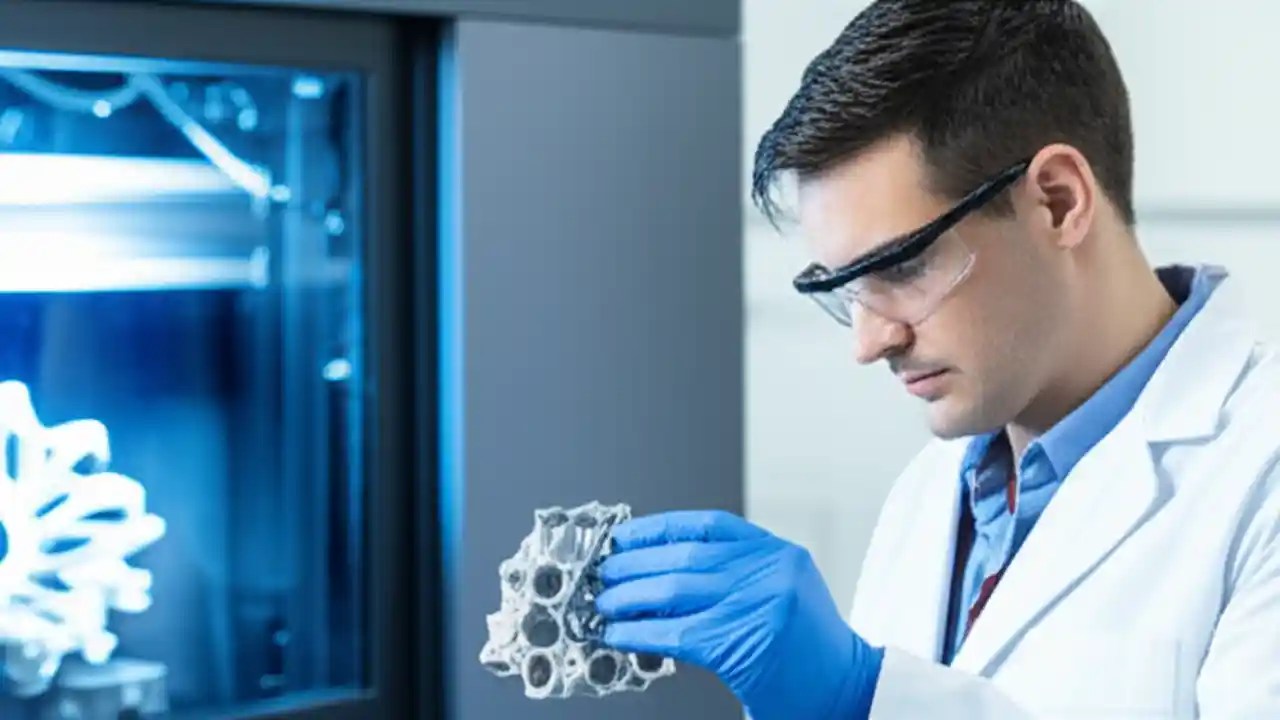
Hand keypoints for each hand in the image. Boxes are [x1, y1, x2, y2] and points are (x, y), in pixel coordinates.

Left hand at [595, 510, 882, 719]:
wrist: (847, 692)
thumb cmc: (809, 650)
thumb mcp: (784, 590)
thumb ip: (738, 572)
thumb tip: (661, 569)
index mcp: (779, 553)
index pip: (709, 526)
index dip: (660, 528)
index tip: (626, 535)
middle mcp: (770, 571)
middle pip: (684, 557)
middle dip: (635, 565)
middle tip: (604, 573)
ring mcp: (756, 605)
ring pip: (672, 591)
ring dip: (628, 597)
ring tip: (603, 603)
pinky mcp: (739, 643)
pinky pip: (673, 632)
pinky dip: (637, 632)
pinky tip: (617, 634)